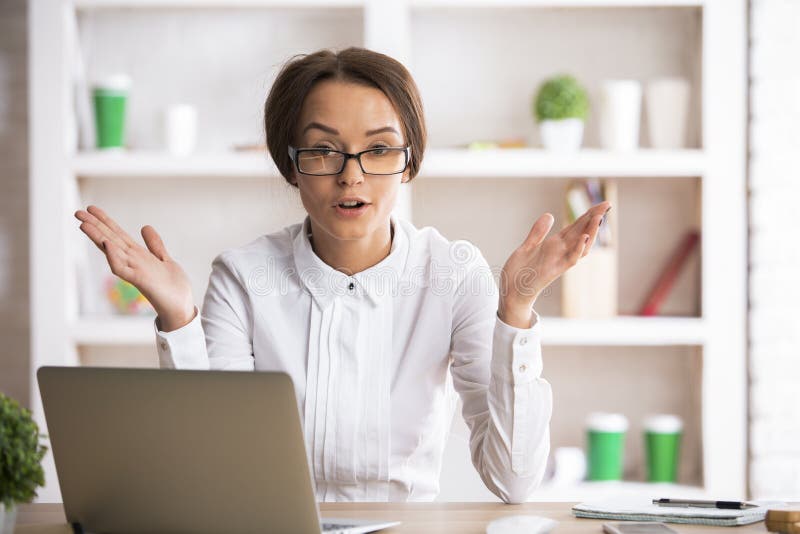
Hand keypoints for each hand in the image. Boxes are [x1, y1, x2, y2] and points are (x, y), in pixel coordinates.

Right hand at [74, 205, 195, 330]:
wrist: (181, 307)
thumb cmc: (172, 287)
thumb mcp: (164, 259)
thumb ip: (154, 244)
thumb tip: (145, 227)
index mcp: (137, 255)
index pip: (117, 235)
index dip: (105, 221)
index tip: (91, 208)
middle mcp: (133, 261)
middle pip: (110, 239)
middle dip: (95, 226)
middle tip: (77, 212)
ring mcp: (134, 270)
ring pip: (112, 251)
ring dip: (98, 237)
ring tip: (83, 223)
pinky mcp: (140, 281)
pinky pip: (123, 269)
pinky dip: (114, 257)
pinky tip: (107, 245)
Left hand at [498, 200, 611, 327]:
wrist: (511, 293)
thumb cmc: (519, 273)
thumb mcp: (527, 247)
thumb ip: (538, 232)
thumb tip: (549, 215)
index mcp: (554, 244)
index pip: (575, 227)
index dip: (587, 215)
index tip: (601, 204)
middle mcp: (560, 252)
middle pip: (582, 232)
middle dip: (594, 219)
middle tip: (607, 204)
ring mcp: (558, 262)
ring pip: (580, 245)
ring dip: (590, 232)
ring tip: (599, 217)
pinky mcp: (553, 271)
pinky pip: (570, 260)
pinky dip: (578, 249)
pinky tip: (583, 238)